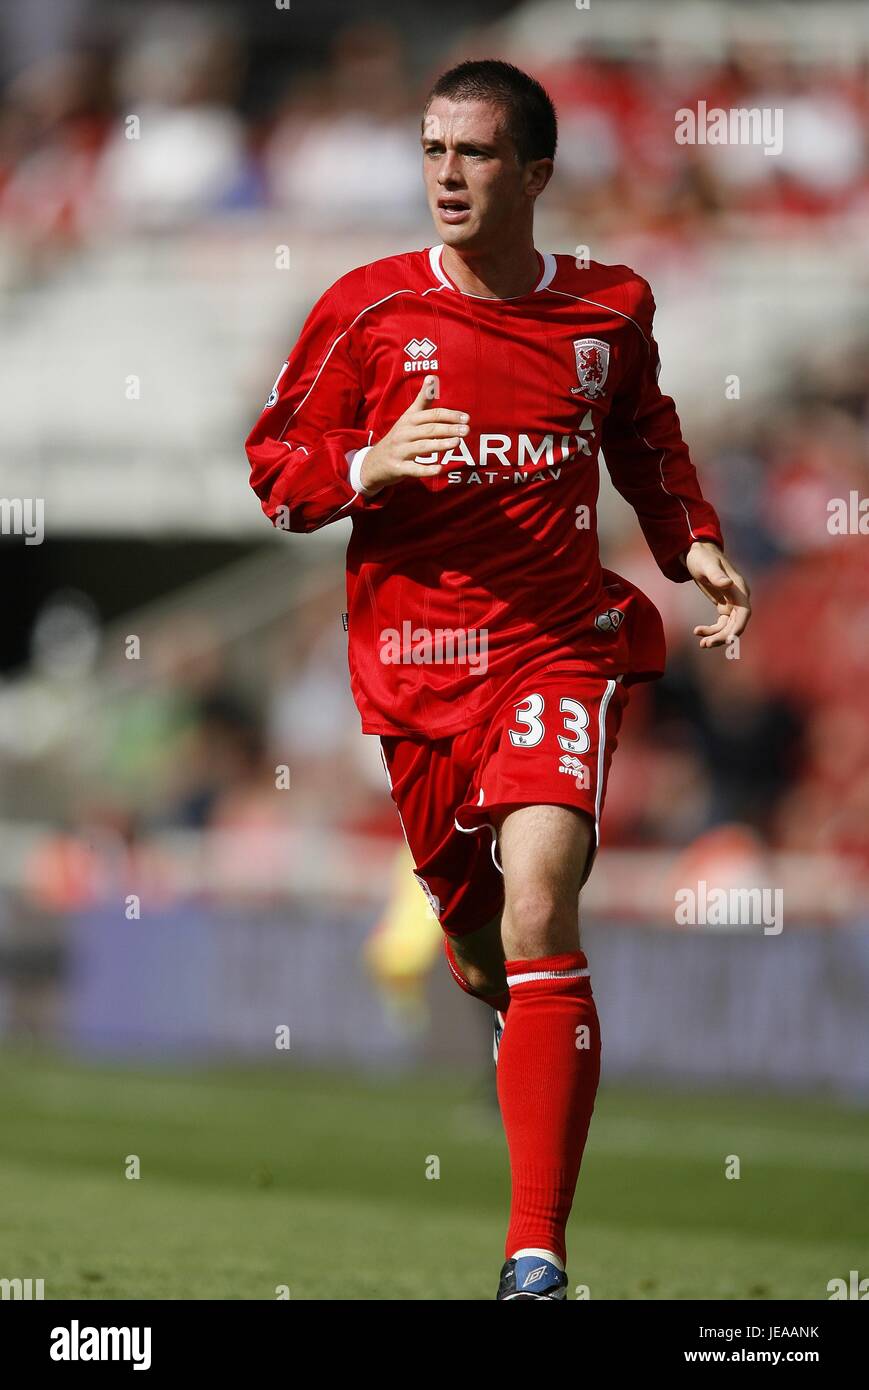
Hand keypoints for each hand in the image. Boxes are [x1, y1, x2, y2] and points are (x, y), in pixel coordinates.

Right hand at [360, 375, 468, 494]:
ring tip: (457, 443)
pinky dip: (426, 469)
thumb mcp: (408, 417)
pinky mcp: (398, 467)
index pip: (431, 415)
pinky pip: (413, 468)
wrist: (375, 462)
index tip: (466, 417)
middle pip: (429, 429)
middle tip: (466, 430)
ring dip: (440, 444)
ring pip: (422, 446)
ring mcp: (400, 450)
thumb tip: (432, 377)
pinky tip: (439, 468)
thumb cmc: (399, 437)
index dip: (449, 415)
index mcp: (409, 420)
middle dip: (448, 428)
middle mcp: (404, 433)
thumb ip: (422, 400)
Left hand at [683, 541, 750, 648]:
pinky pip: (721, 624)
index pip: (744, 612)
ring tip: (701, 644)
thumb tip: (728, 584)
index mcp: (739, 588)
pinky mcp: (724, 606)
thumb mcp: (707, 566)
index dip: (739, 627)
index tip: (730, 640)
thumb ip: (717, 575)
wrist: (697, 553)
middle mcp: (739, 598)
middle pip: (736, 623)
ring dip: (717, 636)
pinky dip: (712, 630)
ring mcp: (732, 603)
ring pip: (729, 626)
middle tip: (705, 645)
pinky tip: (698, 632)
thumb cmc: (702, 557)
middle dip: (723, 636)